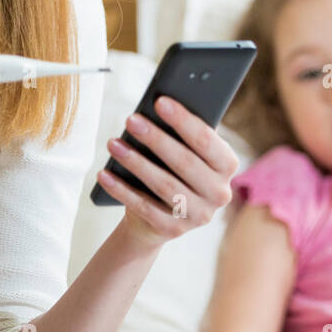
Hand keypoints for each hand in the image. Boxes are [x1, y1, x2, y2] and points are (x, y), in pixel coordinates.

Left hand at [98, 95, 240, 249]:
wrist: (159, 216)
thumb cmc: (172, 168)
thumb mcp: (184, 150)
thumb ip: (180, 133)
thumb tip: (156, 107)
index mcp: (227, 166)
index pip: (207, 141)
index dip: (183, 121)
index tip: (160, 101)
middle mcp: (219, 193)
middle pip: (185, 162)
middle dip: (155, 139)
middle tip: (131, 119)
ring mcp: (198, 215)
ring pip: (163, 185)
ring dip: (135, 162)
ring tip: (113, 143)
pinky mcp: (173, 229)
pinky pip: (144, 207)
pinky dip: (122, 190)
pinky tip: (105, 174)